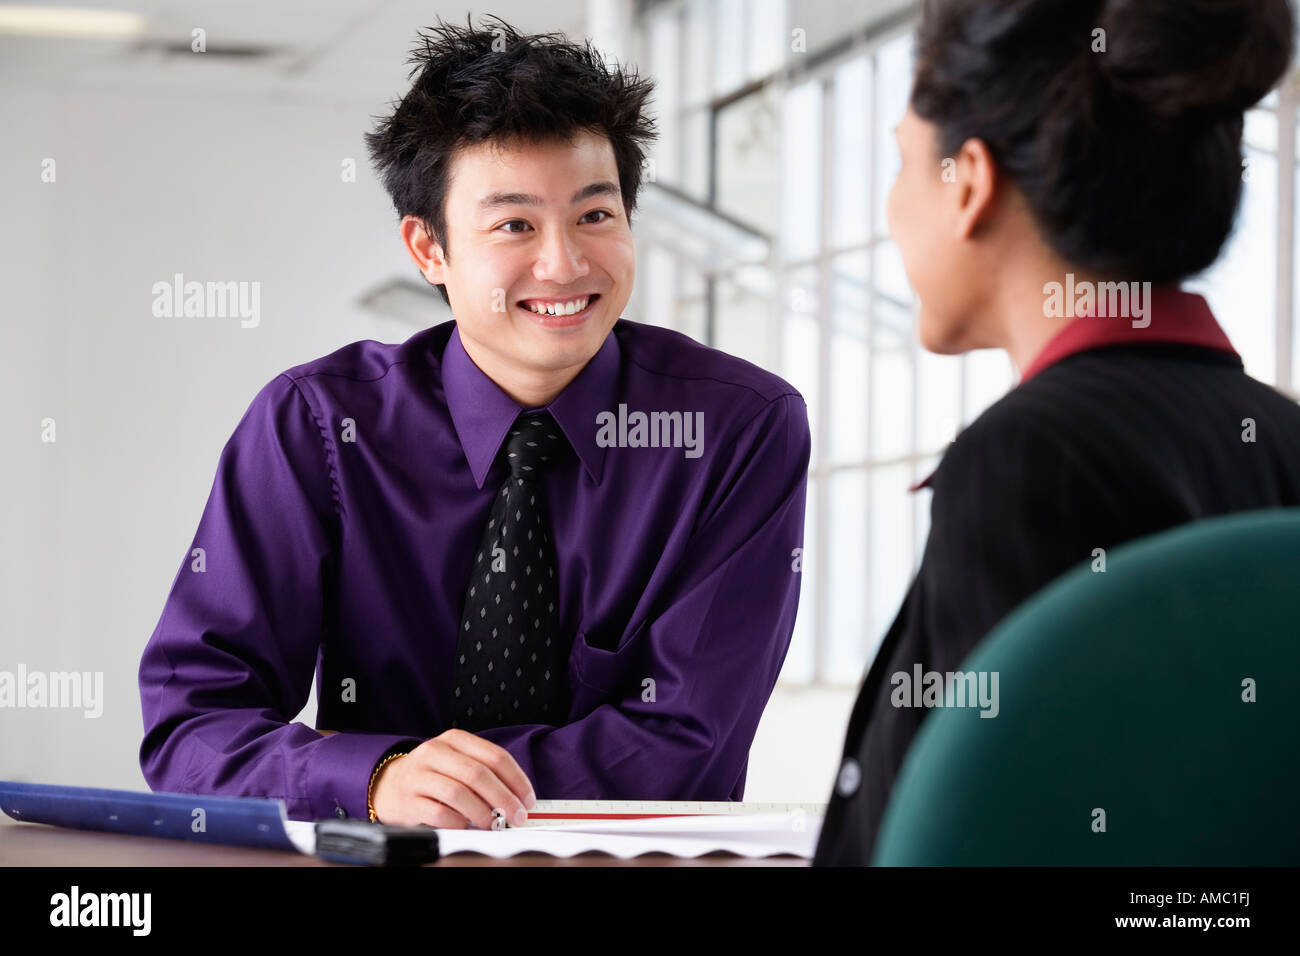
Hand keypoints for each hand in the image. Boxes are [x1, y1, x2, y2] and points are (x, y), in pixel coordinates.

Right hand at [369, 729, 535, 828]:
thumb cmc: (434, 775)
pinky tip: (466, 826)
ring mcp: (419, 775)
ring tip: (493, 825)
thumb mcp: (457, 762)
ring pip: (459, 793)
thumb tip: (518, 798)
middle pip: (478, 774)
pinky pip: (440, 813)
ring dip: (483, 813)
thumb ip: (485, 773)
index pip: (494, 756)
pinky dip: (458, 822)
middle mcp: (435, 752)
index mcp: (454, 739)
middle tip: (517, 817)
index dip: (516, 779)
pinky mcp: (409, 799)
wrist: (389, 785)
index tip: (528, 799)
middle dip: (504, 798)